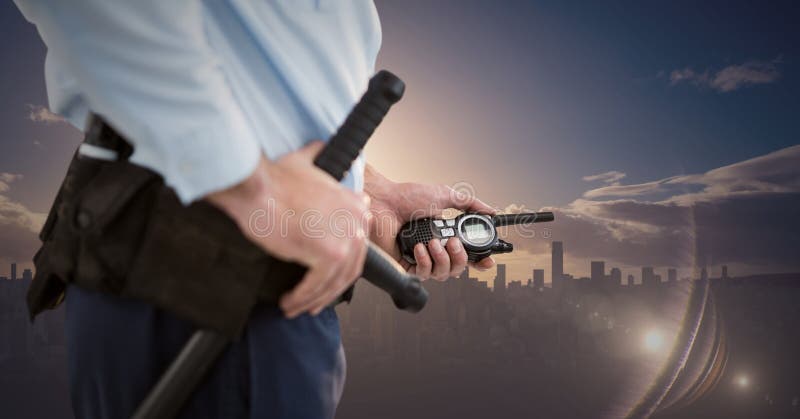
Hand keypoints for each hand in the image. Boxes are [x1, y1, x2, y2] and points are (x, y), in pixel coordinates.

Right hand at [206, 141, 370, 317]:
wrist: (257, 186)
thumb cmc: (273, 178)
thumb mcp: (304, 161)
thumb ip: (316, 156)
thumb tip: (319, 145)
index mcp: (354, 203)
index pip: (355, 245)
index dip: (340, 267)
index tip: (324, 280)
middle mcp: (356, 221)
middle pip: (349, 268)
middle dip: (328, 290)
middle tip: (311, 301)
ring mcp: (345, 238)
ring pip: (333, 282)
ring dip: (313, 300)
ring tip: (295, 307)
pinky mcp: (329, 254)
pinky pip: (318, 286)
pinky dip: (303, 298)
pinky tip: (289, 303)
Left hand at [364, 166, 495, 280]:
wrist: (383, 201)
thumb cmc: (407, 197)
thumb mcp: (445, 195)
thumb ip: (470, 204)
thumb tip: (491, 211)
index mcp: (444, 235)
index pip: (466, 255)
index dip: (479, 261)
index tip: (488, 260)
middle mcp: (433, 250)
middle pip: (458, 269)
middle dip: (461, 258)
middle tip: (453, 243)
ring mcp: (420, 259)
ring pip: (443, 275)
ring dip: (443, 259)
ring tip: (433, 243)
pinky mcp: (405, 267)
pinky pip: (423, 275)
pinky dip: (425, 262)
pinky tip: (419, 248)